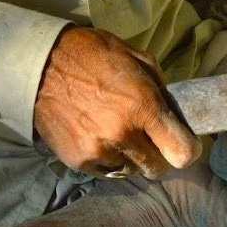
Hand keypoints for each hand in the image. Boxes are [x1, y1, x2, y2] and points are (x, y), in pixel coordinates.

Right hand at [33, 26, 201, 178]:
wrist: (39, 65)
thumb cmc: (90, 55)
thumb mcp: (134, 57)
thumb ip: (160, 86)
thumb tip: (174, 111)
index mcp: (142, 105)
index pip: (182, 152)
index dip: (187, 149)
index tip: (181, 143)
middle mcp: (122, 133)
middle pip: (158, 168)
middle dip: (159, 155)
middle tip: (149, 140)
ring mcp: (99, 150)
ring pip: (130, 170)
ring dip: (130, 157)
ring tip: (117, 135)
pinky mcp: (79, 160)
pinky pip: (106, 171)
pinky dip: (107, 159)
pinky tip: (98, 138)